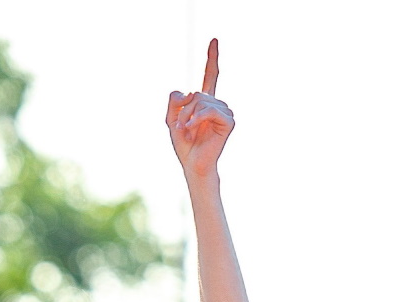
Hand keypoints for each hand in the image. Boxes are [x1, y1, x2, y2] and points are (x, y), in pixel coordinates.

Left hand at [167, 39, 235, 178]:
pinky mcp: (229, 122)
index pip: (210, 76)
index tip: (214, 40)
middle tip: (182, 126)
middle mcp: (217, 104)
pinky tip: (194, 127)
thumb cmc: (183, 144)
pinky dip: (198, 118)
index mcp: (205, 102)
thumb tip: (190, 92)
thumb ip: (174, 99)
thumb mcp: (171, 118)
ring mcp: (225, 112)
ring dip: (190, 115)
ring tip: (188, 129)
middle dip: (184, 109)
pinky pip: (211, 111)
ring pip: (203, 100)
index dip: (211, 58)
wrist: (192, 163)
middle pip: (197, 93)